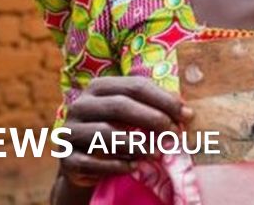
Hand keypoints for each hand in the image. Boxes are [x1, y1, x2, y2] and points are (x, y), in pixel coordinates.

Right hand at [58, 76, 190, 186]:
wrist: (82, 163)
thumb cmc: (115, 132)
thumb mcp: (131, 115)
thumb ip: (154, 107)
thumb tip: (185, 110)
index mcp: (99, 87)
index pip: (135, 86)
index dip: (163, 100)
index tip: (186, 115)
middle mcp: (80, 105)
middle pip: (120, 106)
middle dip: (153, 119)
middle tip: (174, 134)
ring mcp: (69, 131)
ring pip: (106, 134)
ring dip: (137, 144)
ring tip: (157, 153)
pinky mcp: (66, 158)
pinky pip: (92, 161)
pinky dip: (116, 165)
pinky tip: (134, 167)